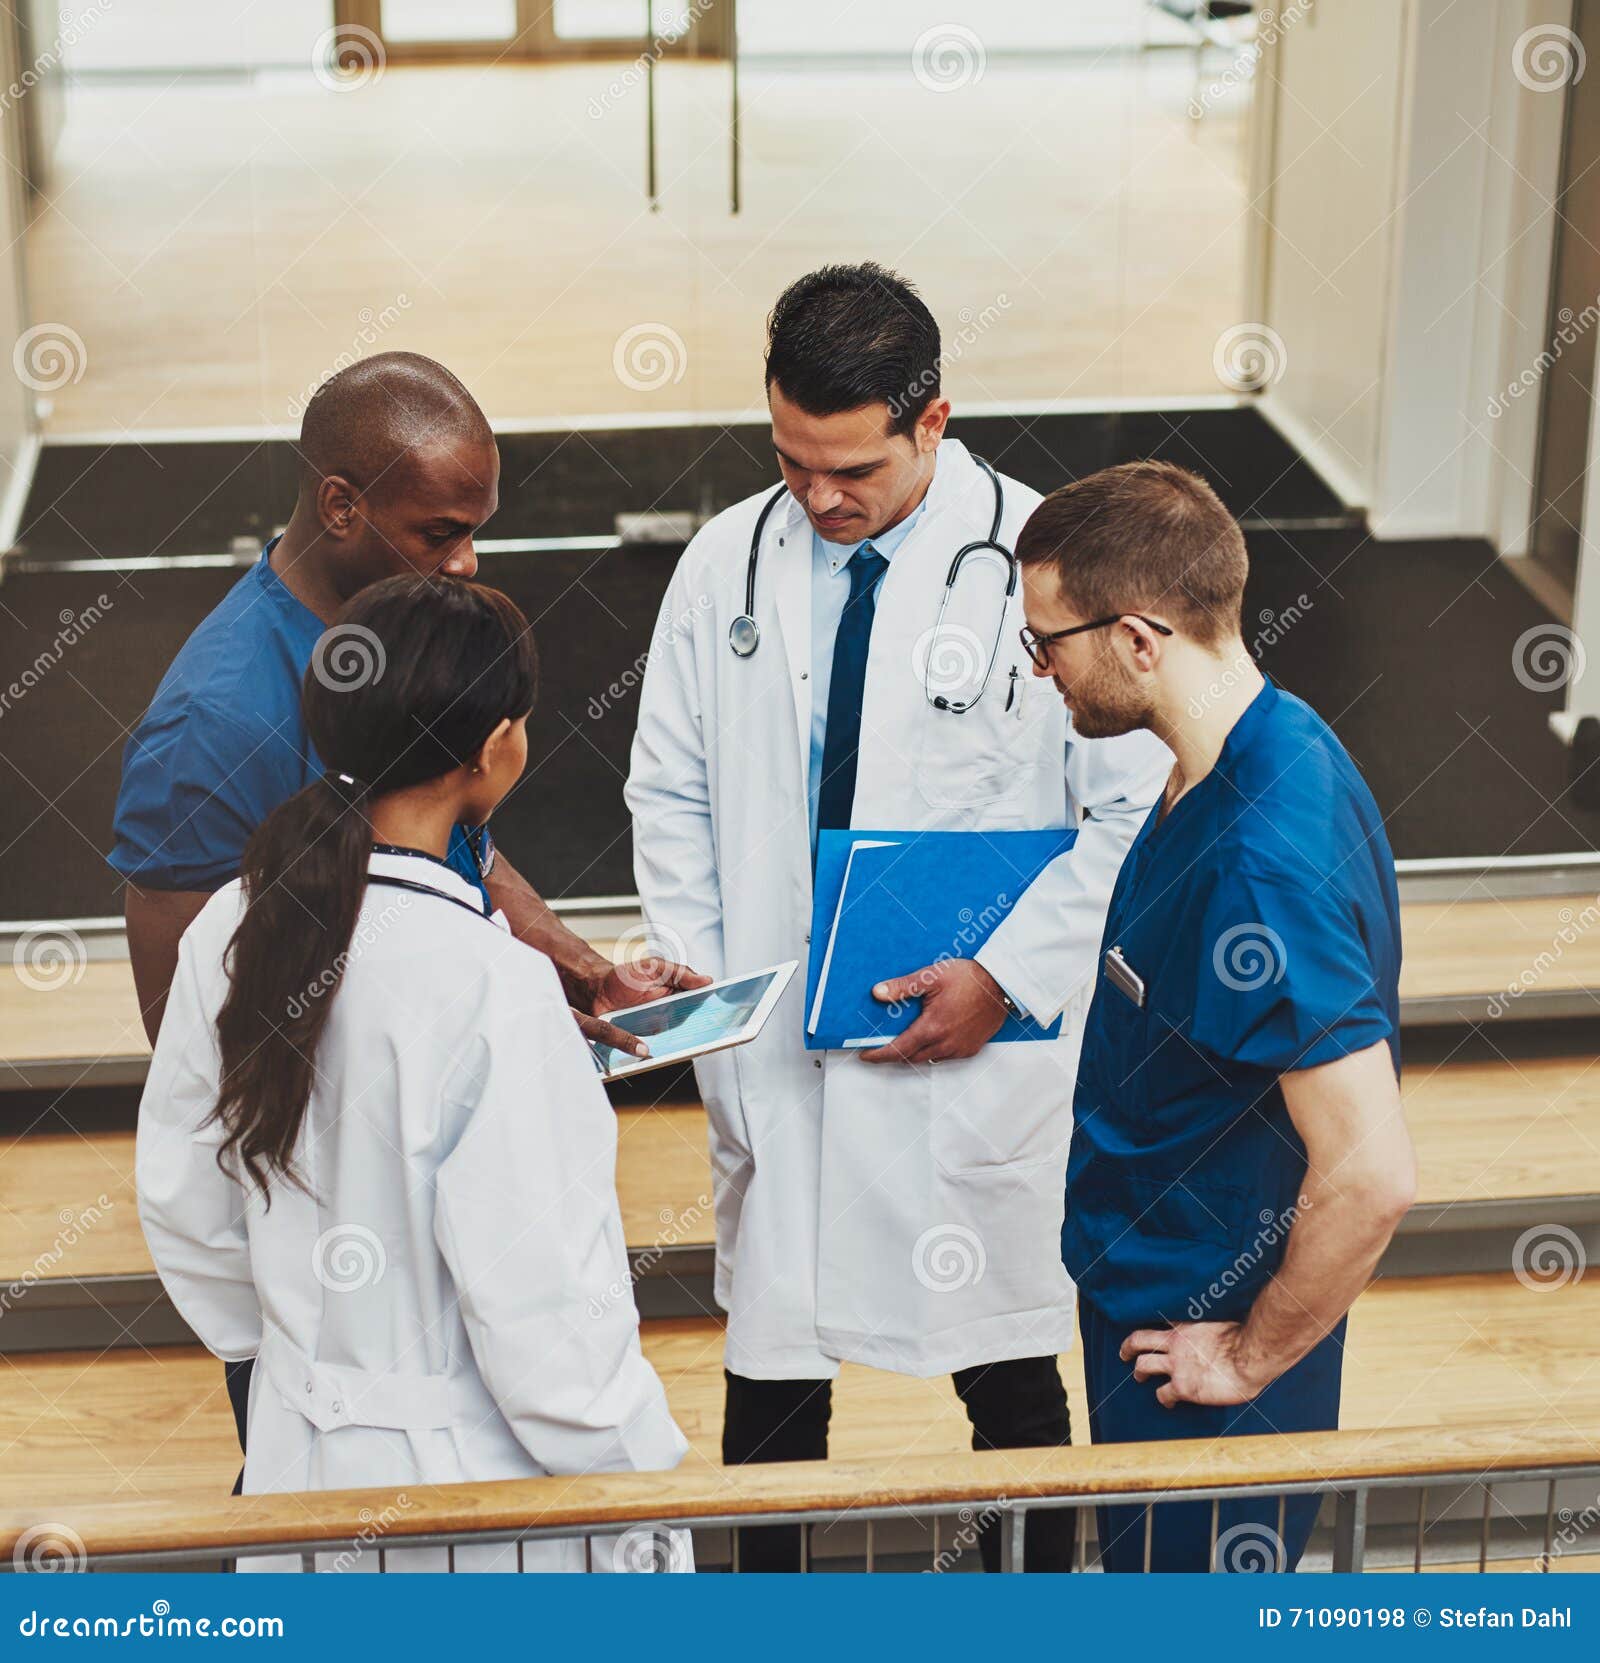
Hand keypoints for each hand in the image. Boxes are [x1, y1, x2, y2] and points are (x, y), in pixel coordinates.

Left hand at [567, 957, 710, 1059]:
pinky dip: (657, 1055)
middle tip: (714, 1032)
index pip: (705, 1006)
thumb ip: (681, 973)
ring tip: (688, 1044)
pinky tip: (659, 1052)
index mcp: (680, 996)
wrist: (596, 990)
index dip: (718, 1011)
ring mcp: (658, 1031)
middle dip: (705, 1032)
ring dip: (682, 1045)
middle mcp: (672, 1015)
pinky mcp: (641, 1043)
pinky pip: (653, 1053)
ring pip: (676, 1043)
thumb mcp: (656, 967)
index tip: (731, 1015)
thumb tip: (707, 980)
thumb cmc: (626, 976)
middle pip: (695, 1029)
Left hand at [860, 958, 1008, 1064]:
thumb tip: (877, 993)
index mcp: (932, 1028)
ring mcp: (959, 1048)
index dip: (878, 1055)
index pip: (898, 1050)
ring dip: (913, 1053)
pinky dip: (932, 1051)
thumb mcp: (932, 976)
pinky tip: (929, 1038)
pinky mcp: (971, 1048)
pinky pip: (945, 1056)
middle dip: (893, 1055)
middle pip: (911, 1058)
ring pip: (928, 1058)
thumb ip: (903, 987)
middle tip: (879, 1047)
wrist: (1002, 984)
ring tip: (903, 1041)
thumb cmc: (969, 977)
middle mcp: (945, 1044)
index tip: (865, 1055)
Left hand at [1120, 1321, 1270, 1407]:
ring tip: (1139, 1377)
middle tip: (1124, 1353)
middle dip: (1128, 1346)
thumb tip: (1219, 1326)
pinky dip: (1163, 1398)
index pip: (1160, 1319)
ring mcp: (1176, 1365)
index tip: (1148, 1330)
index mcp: (1186, 1325)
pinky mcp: (1183, 1387)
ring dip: (1139, 1372)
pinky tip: (1168, 1402)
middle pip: (1139, 1340)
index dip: (1151, 1323)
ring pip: (1143, 1366)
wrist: (1250, 1358)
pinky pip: (1163, 1393)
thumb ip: (1212, 1325)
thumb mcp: (1223, 1320)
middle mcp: (1175, 1343)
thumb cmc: (1245, 1339)